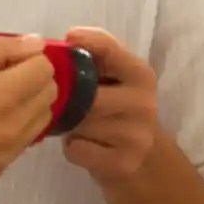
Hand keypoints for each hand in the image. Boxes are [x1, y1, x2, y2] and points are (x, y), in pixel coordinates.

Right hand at [0, 36, 56, 190]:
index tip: (6, 60)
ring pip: (43, 119)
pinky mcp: (0, 168)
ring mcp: (9, 152)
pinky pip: (24, 141)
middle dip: (32, 78)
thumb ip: (1, 50)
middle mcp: (14, 127)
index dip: (28, 58)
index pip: (44, 69)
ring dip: (29, 103)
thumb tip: (36, 44)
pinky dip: (15, 126)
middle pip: (50, 93)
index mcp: (3, 95)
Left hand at [62, 27, 159, 183]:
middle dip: (67, 98)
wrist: (145, 161)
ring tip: (74, 123)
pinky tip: (83, 145)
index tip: (68, 39)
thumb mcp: (112, 77)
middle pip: (85, 94)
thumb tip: (62, 41)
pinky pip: (76, 150)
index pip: (110, 48)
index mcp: (141, 74)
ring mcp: (137, 137)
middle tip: (58, 99)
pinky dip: (72, 148)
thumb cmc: (116, 108)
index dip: (86, 41)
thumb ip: (92, 56)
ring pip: (79, 123)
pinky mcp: (124, 164)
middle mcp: (144, 103)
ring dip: (67, 124)